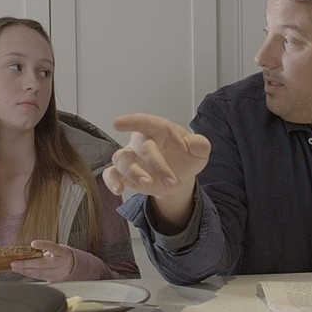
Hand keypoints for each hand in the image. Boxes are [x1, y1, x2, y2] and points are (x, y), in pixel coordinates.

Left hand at [10, 240, 74, 281]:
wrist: (74, 266)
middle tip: (14, 262)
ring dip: (25, 270)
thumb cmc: (62, 255)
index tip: (33, 243)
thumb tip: (28, 250)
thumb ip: (46, 249)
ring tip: (15, 267)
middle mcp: (61, 263)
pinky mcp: (54, 280)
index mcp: (62, 253)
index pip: (53, 247)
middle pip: (42, 264)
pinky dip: (29, 274)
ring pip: (39, 273)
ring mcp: (58, 273)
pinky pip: (39, 277)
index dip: (44, 245)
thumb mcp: (57, 249)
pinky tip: (21, 271)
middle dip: (26, 264)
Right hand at [102, 114, 210, 230]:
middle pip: (141, 147)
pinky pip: (111, 174)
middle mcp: (140, 142)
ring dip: (134, 173)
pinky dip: (112, 181)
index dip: (131, 121)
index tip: (117, 123)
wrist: (179, 178)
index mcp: (157, 130)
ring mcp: (131, 158)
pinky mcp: (124, 174)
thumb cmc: (185, 158)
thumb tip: (199, 144)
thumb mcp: (198, 152)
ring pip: (122, 160)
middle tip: (170, 181)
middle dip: (156, 164)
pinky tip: (118, 189)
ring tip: (147, 184)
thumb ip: (200, 146)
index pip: (144, 122)